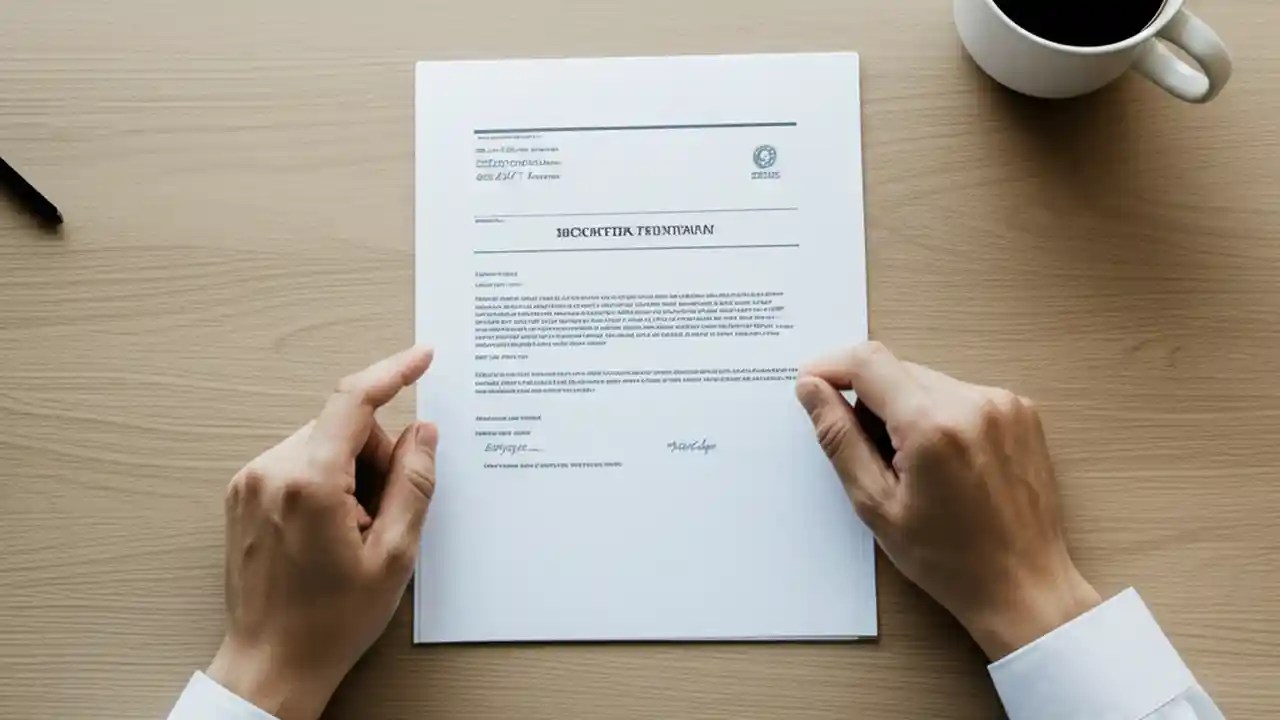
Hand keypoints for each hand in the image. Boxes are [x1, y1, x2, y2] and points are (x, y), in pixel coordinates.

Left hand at [206, 346, 437, 719]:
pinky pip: (298, 462)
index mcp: (309, 482)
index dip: (393, 372)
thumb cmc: (331, 620)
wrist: (271, 664)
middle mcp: (271, 471)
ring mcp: (251, 482)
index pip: (354, 401)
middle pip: (344, 427)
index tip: (423, 357)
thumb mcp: (394, 555)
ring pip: (323, 444)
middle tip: (384, 515)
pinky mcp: (242, 494)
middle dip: (376, 458)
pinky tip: (331, 529)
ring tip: (353, 531)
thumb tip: (423, 433)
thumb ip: (413, 483)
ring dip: (351, 473)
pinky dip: (325, 482)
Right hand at [795, 342, 1099, 658]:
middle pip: (896, 369)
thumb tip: (811, 389)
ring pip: (926, 380)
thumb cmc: (951, 560)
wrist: (1026, 586)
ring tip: (912, 466)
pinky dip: (938, 414)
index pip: (867, 362)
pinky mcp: (1020, 411)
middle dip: (868, 399)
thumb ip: (839, 439)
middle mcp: (973, 402)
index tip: (812, 385)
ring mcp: (1002, 403)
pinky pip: (959, 393)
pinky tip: (943, 461)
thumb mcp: (877, 505)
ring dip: (904, 408)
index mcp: (933, 425)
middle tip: (868, 453)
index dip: (830, 367)